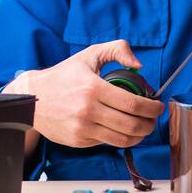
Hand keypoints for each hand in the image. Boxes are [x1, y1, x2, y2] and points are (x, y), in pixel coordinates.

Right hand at [5, 40, 164, 148]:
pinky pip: (107, 143)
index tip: (158, 106)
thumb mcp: (89, 55)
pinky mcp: (79, 140)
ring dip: (139, 136)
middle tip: (153, 119)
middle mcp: (88, 110)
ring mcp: (83, 128)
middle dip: (149, 124)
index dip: (152, 108)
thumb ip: (117, 49)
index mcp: (93, 88)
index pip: (133, 104)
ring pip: (122, 139)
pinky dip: (120, 139)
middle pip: (131, 125)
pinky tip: (123, 131)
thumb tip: (139, 65)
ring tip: (143, 128)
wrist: (33, 98)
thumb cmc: (62, 76)